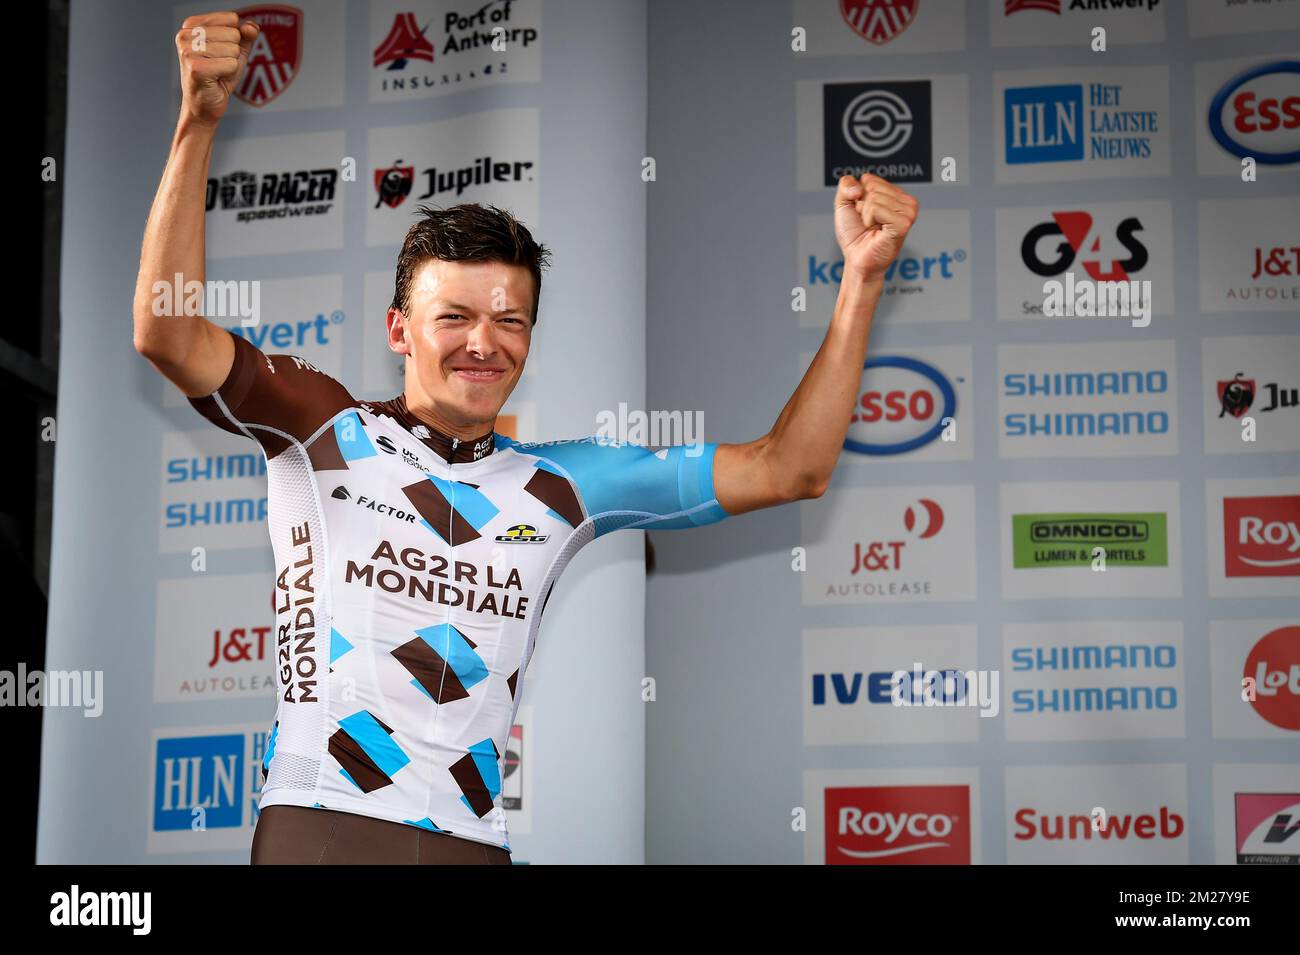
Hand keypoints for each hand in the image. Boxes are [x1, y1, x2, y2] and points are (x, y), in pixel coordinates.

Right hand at [175, 11, 259, 126]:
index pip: (231, 19)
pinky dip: (230, 75)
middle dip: (233, 54)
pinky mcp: (196, 67)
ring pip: (232, 49)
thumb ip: (245, 36)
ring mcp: (188, 51)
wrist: (205, 105)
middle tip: (219, 67)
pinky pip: (231, 64)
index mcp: (191, 25)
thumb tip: (251, 27)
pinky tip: (216, 80)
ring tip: (217, 73)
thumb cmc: (218, 76)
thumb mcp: (235, 52)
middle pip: (233, 34)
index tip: (221, 53)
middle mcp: (185, 35)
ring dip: (231, 65)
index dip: (235, 39)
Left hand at [833, 173, 918, 283]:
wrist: (856, 258)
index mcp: (894, 193)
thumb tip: (860, 184)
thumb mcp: (844, 204)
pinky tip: (877, 231)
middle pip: (872, 187)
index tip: (864, 214)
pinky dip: (869, 220)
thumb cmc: (854, 235)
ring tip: (873, 228)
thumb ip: (846, 184)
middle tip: (869, 223)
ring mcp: (907, 211)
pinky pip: (876, 208)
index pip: (869, 179)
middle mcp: (904, 200)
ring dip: (866, 216)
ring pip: (874, 197)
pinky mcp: (904, 223)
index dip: (858, 198)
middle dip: (862, 207)